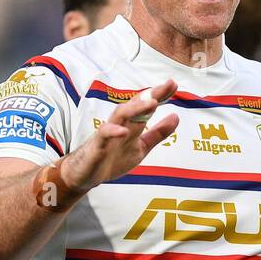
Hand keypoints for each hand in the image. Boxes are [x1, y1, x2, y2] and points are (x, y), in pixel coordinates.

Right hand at [61, 79, 179, 191]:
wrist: (84, 175)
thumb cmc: (112, 157)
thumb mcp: (141, 147)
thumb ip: (158, 133)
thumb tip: (176, 116)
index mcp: (131, 124)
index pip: (146, 105)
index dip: (160, 95)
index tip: (173, 84)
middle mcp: (120, 124)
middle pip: (135, 105)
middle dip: (151, 95)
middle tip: (167, 85)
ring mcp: (107, 133)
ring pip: (120, 115)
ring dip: (136, 108)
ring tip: (152, 102)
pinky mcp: (96, 146)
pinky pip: (104, 135)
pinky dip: (113, 132)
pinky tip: (124, 131)